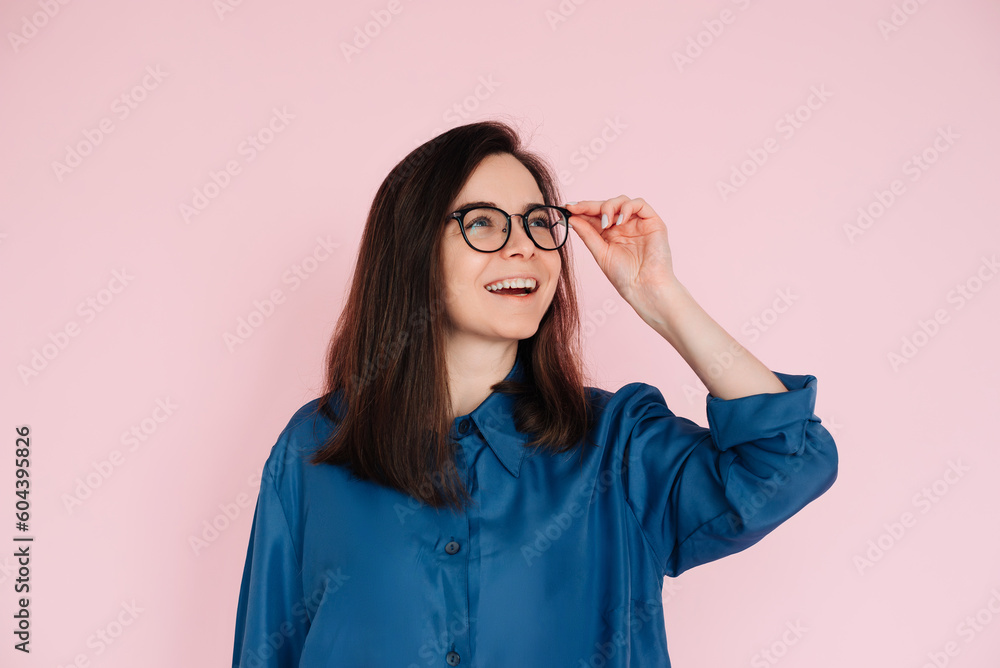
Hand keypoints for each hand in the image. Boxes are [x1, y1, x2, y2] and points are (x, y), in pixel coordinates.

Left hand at [565, 196, 680, 313]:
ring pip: (622, 200)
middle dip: (590, 205)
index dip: (582, 209)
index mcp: (610, 234)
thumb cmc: (624, 276)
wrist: (643, 288)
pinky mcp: (653, 221)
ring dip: (609, 206)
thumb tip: (572, 219)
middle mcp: (624, 226)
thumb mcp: (600, 253)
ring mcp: (638, 222)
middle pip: (607, 205)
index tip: (567, 208)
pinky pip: (640, 204)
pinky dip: (627, 208)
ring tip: (605, 223)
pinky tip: (620, 221)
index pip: (595, 215)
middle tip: (577, 208)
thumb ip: (588, 234)